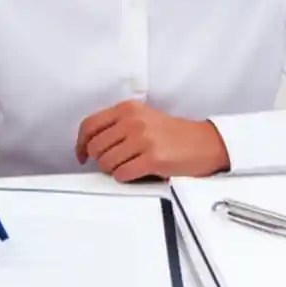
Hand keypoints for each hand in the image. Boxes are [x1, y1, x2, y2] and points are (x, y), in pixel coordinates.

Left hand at [75, 100, 230, 181]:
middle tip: (113, 163)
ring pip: (106, 163)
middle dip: (100, 159)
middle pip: (95, 147)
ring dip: (113, 170)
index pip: (89, 125)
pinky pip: (122, 174)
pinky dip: (125, 177)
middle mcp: (133, 121)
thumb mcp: (143, 118)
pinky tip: (136, 172)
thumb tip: (89, 145)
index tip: (81, 155)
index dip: (80, 143)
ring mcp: (143, 139)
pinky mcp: (152, 159)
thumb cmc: (173, 134)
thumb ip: (117, 126)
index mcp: (128, 109)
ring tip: (129, 166)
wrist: (205, 143)